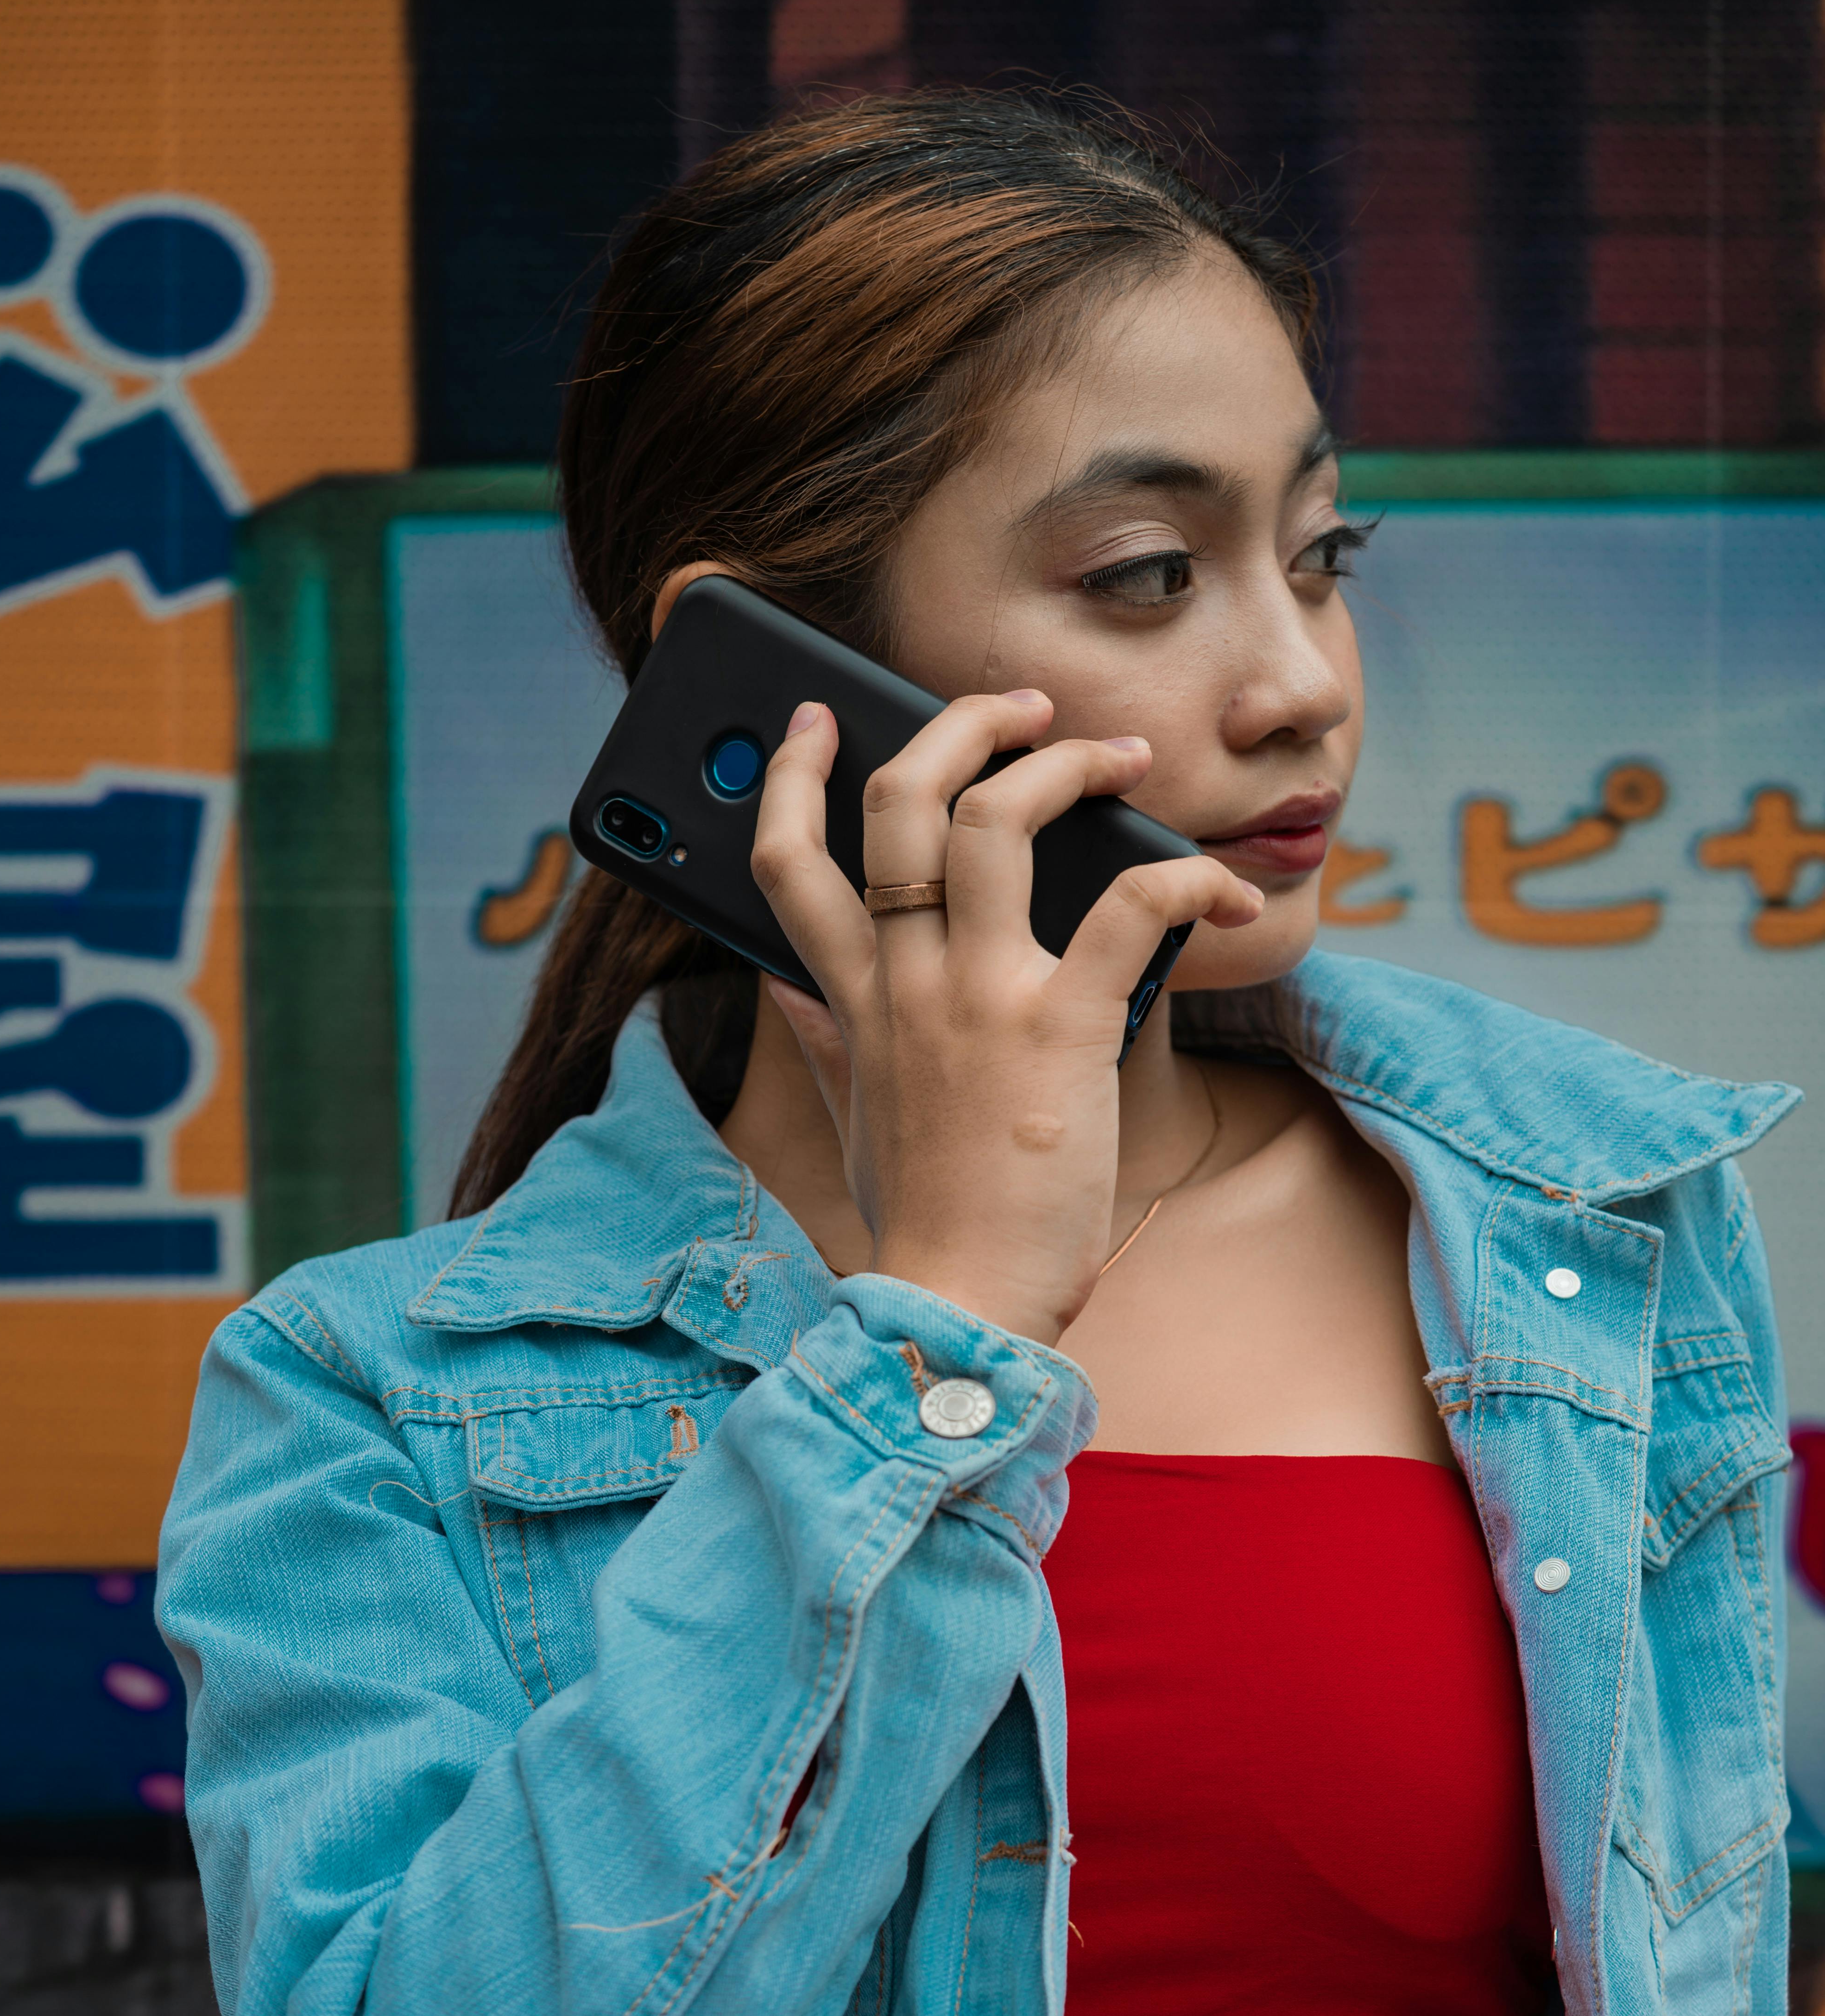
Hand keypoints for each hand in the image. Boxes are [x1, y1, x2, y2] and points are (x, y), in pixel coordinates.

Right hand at [748, 689, 1262, 1345]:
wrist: (960, 1305)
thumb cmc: (923, 1222)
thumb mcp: (852, 1119)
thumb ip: (821, 1041)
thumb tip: (787, 988)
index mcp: (855, 1000)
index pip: (788, 857)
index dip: (794, 771)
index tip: (818, 717)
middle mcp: (909, 982)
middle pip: (902, 800)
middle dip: (958, 725)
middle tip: (1020, 710)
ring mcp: (981, 999)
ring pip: (997, 818)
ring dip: (1066, 763)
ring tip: (1120, 758)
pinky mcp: (1062, 1029)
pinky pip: (1130, 908)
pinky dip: (1190, 880)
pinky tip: (1229, 898)